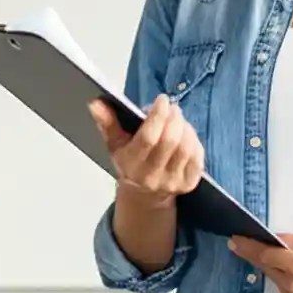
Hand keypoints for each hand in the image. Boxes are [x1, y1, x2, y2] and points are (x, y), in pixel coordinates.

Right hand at [88, 94, 203, 206]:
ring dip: (185, 126)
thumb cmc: (129, 162)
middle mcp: (152, 176)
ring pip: (186, 146)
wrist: (145, 193)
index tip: (162, 100)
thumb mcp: (114, 144)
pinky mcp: (189, 183)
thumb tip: (95, 103)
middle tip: (172, 107)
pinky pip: (197, 155)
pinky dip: (194, 139)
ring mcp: (172, 182)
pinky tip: (186, 133)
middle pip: (170, 140)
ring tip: (177, 119)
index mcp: (132, 164)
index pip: (148, 138)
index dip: (158, 115)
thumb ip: (106, 122)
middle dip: (174, 118)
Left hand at [228, 233, 292, 292]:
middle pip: (267, 269)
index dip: (246, 246)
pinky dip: (289, 285)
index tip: (235, 240)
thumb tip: (275, 238)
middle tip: (252, 243)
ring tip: (292, 261)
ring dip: (278, 271)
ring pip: (278, 283)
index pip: (263, 255)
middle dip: (259, 256)